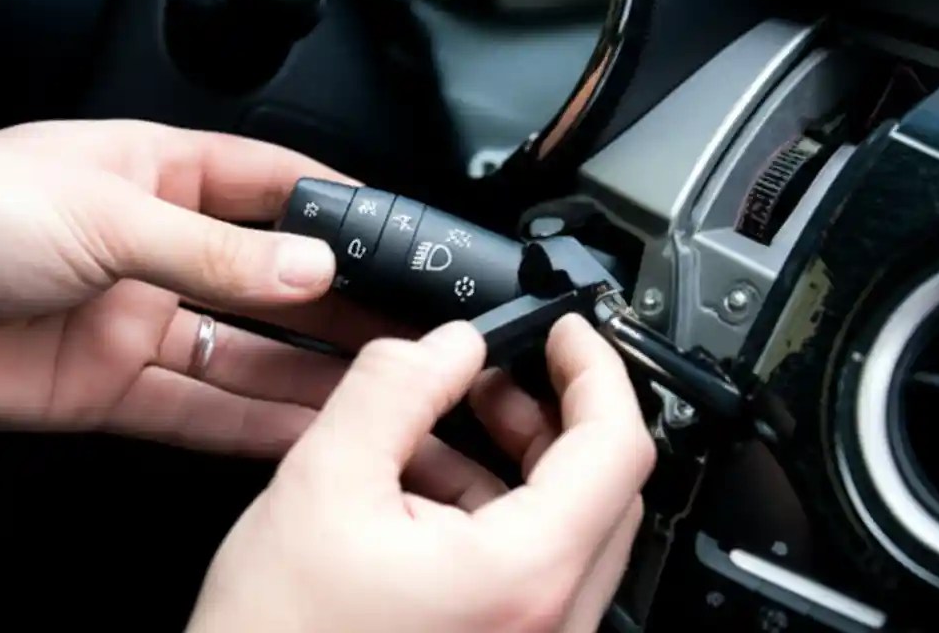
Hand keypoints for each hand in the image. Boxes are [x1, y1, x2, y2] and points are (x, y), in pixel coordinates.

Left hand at [0, 121, 415, 455]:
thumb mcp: (105, 214)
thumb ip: (216, 252)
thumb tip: (311, 268)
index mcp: (152, 173)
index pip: (268, 184)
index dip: (332, 206)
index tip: (392, 233)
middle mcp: (150, 248)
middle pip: (265, 278)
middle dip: (333, 303)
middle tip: (403, 325)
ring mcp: (133, 320)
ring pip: (242, 351)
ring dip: (305, 371)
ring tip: (377, 385)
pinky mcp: (109, 387)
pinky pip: (197, 407)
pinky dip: (250, 422)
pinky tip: (304, 427)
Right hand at [188, 316, 655, 632]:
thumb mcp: (322, 484)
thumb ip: (394, 392)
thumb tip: (447, 345)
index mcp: (524, 576)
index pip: (616, 448)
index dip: (596, 371)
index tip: (566, 333)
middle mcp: (549, 622)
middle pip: (604, 489)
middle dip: (555, 412)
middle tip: (502, 370)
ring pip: (568, 528)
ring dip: (522, 459)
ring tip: (454, 419)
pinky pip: (531, 567)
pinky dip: (496, 510)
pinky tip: (429, 484)